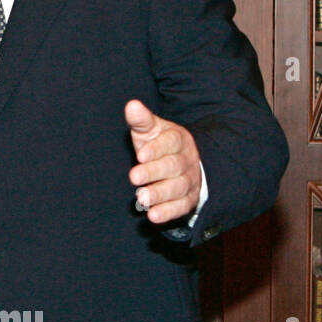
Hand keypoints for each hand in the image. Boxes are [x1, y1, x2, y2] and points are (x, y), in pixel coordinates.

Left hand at [125, 99, 201, 224]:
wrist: (181, 163)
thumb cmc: (158, 145)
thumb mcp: (150, 131)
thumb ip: (141, 120)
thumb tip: (132, 105)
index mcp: (178, 140)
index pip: (171, 143)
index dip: (156, 149)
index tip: (140, 155)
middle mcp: (187, 161)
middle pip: (173, 167)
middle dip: (154, 172)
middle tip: (134, 177)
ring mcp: (190, 181)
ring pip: (178, 188)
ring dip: (160, 194)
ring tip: (142, 198)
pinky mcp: (188, 200)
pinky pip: (181, 207)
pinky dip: (168, 212)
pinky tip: (153, 216)